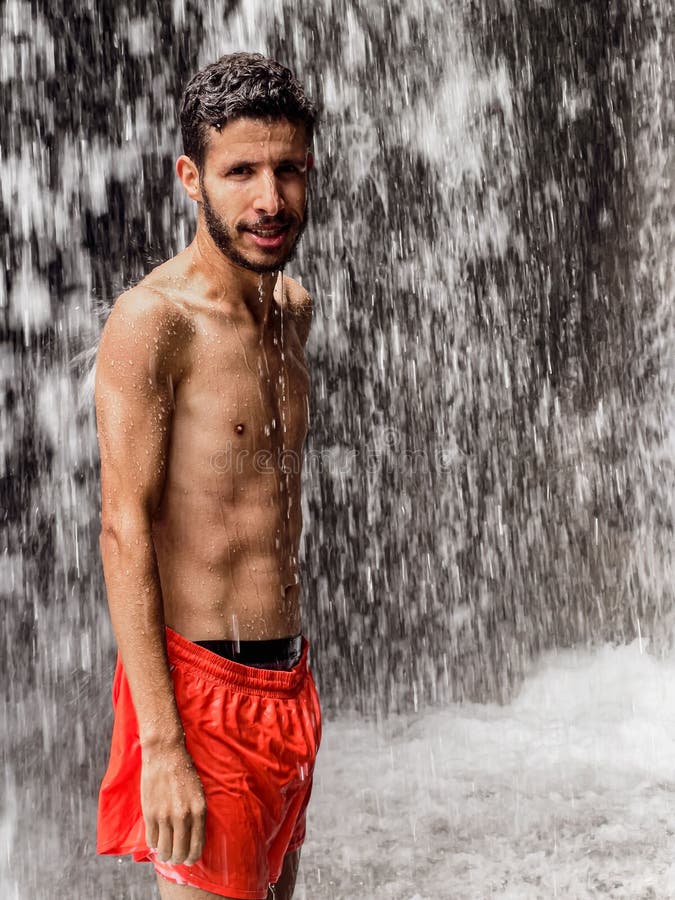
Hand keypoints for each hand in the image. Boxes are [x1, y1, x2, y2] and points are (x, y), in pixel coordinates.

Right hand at [140, 742, 205, 865]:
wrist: (165, 753)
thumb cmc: (184, 771)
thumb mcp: (198, 793)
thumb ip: (196, 814)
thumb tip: (192, 837)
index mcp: (199, 810)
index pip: (197, 845)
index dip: (193, 857)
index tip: (189, 859)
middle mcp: (183, 815)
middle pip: (180, 852)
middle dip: (179, 859)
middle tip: (176, 857)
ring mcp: (165, 815)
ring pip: (165, 850)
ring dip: (165, 854)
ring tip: (165, 852)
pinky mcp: (150, 813)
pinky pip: (151, 840)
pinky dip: (154, 844)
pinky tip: (156, 841)